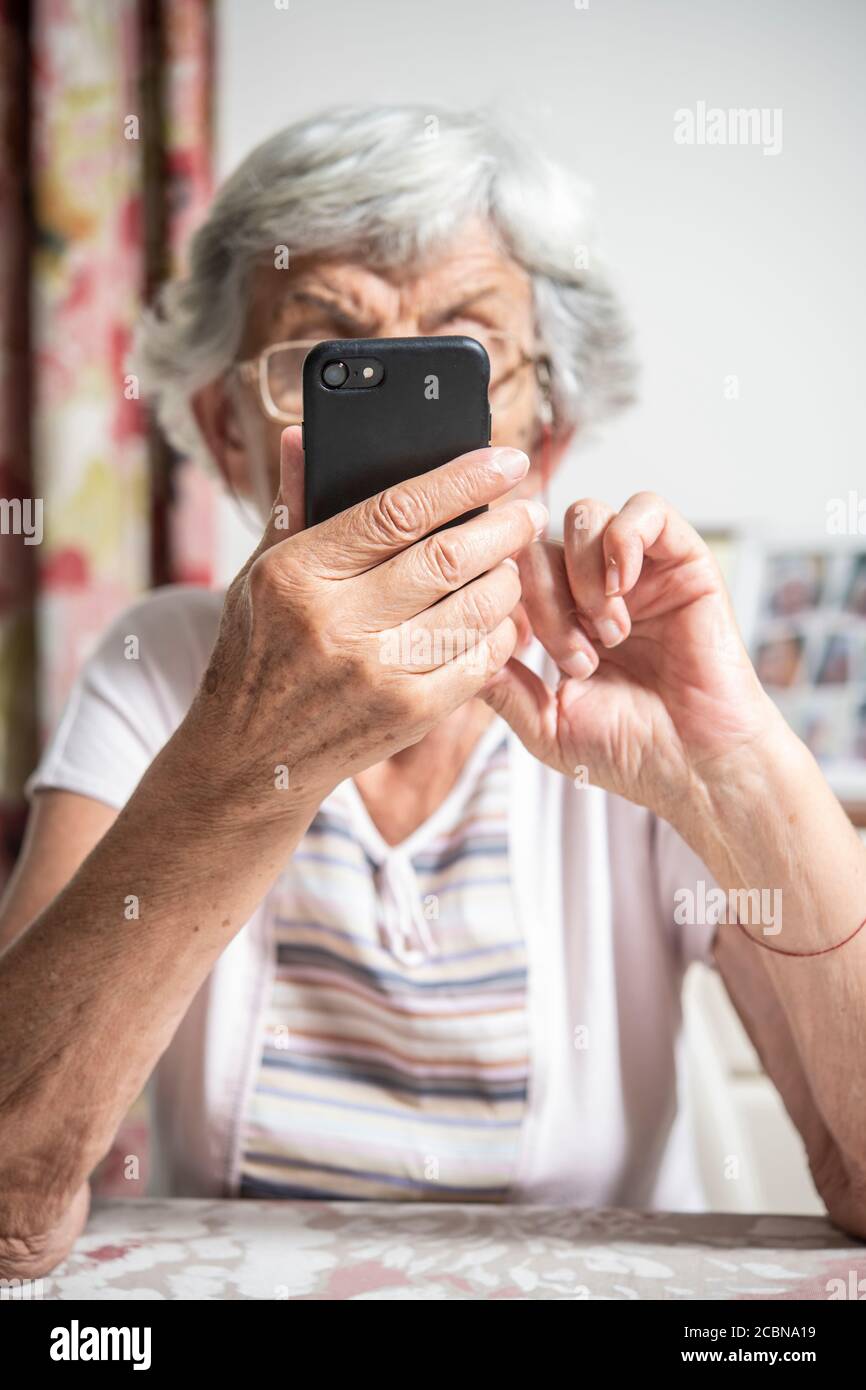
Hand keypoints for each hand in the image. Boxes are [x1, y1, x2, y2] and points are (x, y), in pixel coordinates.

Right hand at [186, 427, 544, 814]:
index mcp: (297, 575)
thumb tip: (301, 433)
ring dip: (507, 578)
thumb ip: (294, 504)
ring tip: (514, 560)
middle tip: (528, 508)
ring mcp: (377, 673)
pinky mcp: (409, 713)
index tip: (504, 459)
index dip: (462, 480)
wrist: (252, 758)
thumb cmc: (259, 652)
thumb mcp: (260, 574)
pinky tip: (501, 616)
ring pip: (473, 608)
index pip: (397, 510)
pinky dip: (500, 632)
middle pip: (448, 558)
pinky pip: (479, 660)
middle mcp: (337, 623)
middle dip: (503, 526)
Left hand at [481, 492, 781, 824]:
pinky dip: (624, 539)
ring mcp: (639, 570)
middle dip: (545, 599)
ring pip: (583, 516)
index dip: (507, 599)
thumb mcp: (545, 725)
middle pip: (539, 542)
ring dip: (584, 575)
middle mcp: (594, 587)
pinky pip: (645, 510)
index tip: (527, 652)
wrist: (696, 767)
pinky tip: (625, 589)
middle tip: (577, 660)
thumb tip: (450, 645)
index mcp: (559, 618)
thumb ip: (500, 685)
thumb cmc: (629, 752)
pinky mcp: (684, 560)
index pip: (509, 570)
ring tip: (609, 634)